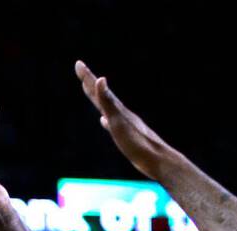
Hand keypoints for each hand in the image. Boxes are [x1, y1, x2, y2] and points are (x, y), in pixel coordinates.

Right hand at [74, 60, 173, 180]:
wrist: (158, 161)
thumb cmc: (137, 143)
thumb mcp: (119, 122)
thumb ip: (108, 102)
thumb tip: (100, 79)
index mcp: (117, 110)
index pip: (98, 90)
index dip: (87, 77)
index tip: (78, 63)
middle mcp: (121, 114)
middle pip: (102, 95)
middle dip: (90, 83)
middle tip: (82, 71)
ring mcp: (125, 124)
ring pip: (108, 107)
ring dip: (99, 99)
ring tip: (93, 92)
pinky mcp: (128, 136)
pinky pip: (112, 123)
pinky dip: (106, 120)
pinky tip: (105, 122)